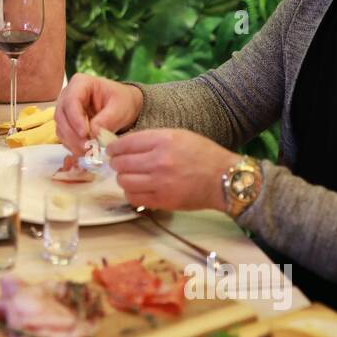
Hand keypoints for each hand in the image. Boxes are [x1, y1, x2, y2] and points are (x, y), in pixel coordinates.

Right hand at [55, 73, 143, 155]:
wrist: (122, 107)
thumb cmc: (122, 102)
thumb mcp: (120, 108)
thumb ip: (107, 120)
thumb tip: (93, 134)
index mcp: (80, 83)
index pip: (71, 101)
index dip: (75, 119)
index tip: (85, 134)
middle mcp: (68, 95)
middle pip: (62, 116)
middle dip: (73, 134)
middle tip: (87, 147)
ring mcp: (65, 110)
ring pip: (61, 128)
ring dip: (72, 142)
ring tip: (88, 151)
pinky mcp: (66, 124)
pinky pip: (64, 136)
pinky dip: (73, 145)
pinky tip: (85, 151)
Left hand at [106, 128, 240, 212]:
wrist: (224, 179)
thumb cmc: (203, 155)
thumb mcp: (179, 136)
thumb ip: (152, 139)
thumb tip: (126, 145)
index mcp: (163, 140)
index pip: (125, 143)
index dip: (114, 148)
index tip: (111, 150)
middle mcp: (159, 161)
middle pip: (121, 163)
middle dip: (116, 163)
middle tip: (119, 164)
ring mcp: (160, 182)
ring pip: (124, 181)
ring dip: (123, 178)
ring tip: (129, 177)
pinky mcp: (163, 200)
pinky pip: (134, 198)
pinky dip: (131, 193)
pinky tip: (137, 189)